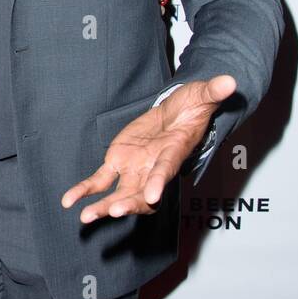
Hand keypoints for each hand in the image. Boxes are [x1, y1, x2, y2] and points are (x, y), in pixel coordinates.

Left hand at [62, 75, 236, 223]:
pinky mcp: (118, 165)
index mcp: (172, 153)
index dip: (159, 182)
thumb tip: (229, 81)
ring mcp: (135, 171)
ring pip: (119, 194)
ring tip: (86, 217)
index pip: (166, 170)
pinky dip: (85, 191)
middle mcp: (153, 169)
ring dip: (104, 206)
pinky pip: (99, 182)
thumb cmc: (191, 107)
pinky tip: (68, 201)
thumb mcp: (202, 95)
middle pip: (142, 193)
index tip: (154, 196)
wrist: (175, 114)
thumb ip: (213, 92)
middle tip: (115, 212)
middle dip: (130, 204)